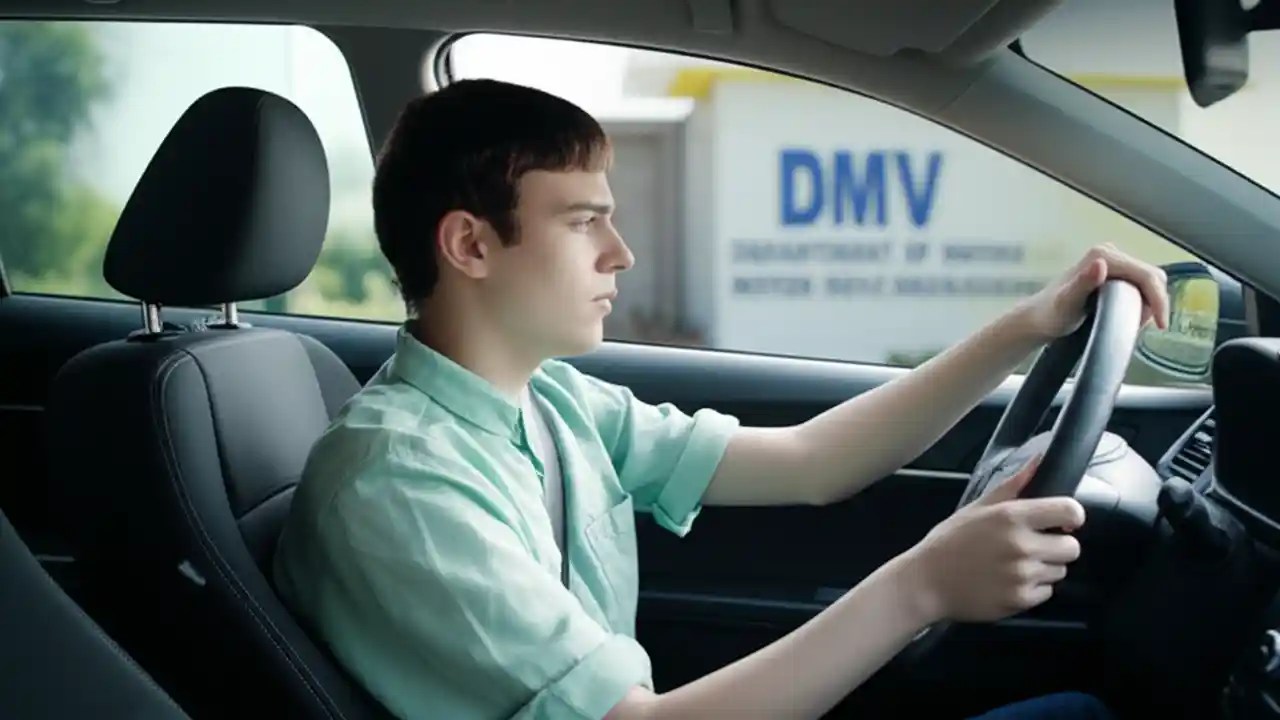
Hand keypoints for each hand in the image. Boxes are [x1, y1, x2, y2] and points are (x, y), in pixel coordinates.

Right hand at [901, 455, 1085, 623]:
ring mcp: (1022, 576)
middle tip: (1034, 546)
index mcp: (1012, 517)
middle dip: (1057, 546)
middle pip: (1072, 547)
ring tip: (1016, 564)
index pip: (1071, 511)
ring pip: (1059, 571)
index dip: (1071, 516)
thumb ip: (1013, 485)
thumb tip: (1039, 461)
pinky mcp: (1020, 601)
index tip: (1060, 522)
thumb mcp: (978, 507)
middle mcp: (1022, 546)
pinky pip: (1046, 592)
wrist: (926, 583)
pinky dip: (1033, 588)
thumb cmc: (950, 541)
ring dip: (1044, 567)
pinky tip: (1009, 581)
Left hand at [1016, 243, 1169, 341]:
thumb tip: (1101, 264)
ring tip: (1133, 324)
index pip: (1146, 274)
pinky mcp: (1113, 274)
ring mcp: (1112, 263)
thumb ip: (1083, 283)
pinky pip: (1139, 286)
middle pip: (1151, 276)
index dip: (1158, 300)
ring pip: (1147, 282)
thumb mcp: (1067, 302)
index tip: (1161, 324)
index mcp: (1103, 255)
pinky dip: (1142, 302)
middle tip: (1140, 326)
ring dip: (1149, 304)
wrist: (1038, 319)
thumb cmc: (1050, 314)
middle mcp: (1109, 254)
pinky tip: (1129, 317)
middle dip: (1154, 303)